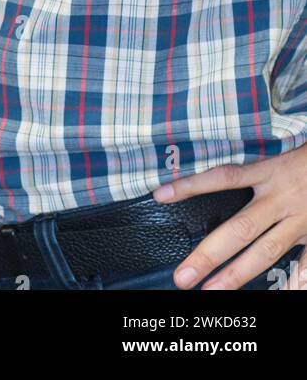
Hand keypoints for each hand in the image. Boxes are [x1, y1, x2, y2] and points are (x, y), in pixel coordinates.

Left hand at [152, 146, 306, 289]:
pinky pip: (306, 263)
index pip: (223, 176)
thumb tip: (216, 182)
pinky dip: (295, 281)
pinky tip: (282, 296)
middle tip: (184, 275)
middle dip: (209, 253)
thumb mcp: (279, 155)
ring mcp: (298, 219)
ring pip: (265, 251)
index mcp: (268, 171)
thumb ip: (251, 172)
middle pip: (239, 228)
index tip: (160, 196)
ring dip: (238, 274)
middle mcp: (280, 197)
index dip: (191, 185)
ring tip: (212, 292)